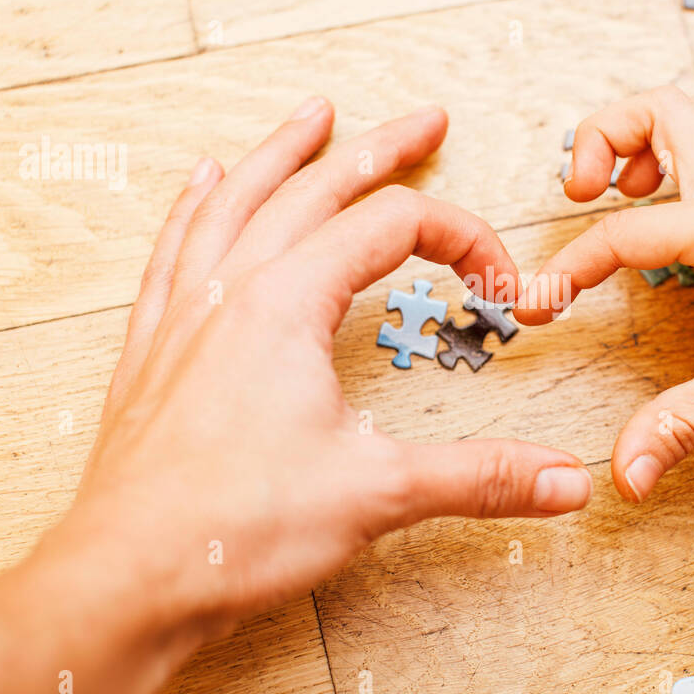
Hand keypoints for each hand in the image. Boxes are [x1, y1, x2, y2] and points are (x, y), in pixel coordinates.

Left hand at [70, 99, 591, 625]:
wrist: (127, 578)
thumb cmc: (234, 529)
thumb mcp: (378, 494)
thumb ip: (480, 476)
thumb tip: (566, 479)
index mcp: (287, 303)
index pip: (395, 228)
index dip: (464, 242)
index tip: (498, 287)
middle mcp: (232, 290)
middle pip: (317, 189)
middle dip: (381, 148)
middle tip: (425, 120)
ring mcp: (186, 315)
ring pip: (238, 203)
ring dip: (282, 153)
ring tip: (311, 115)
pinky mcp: (155, 350)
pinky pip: (175, 250)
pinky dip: (195, 206)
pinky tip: (202, 181)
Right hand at [516, 86, 693, 502]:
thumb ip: (680, 425)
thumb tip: (623, 474)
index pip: (623, 234)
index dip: (565, 271)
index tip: (533, 309)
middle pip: (662, 105)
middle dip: (603, 136)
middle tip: (581, 194)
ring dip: (652, 129)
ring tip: (628, 188)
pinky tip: (681, 195)